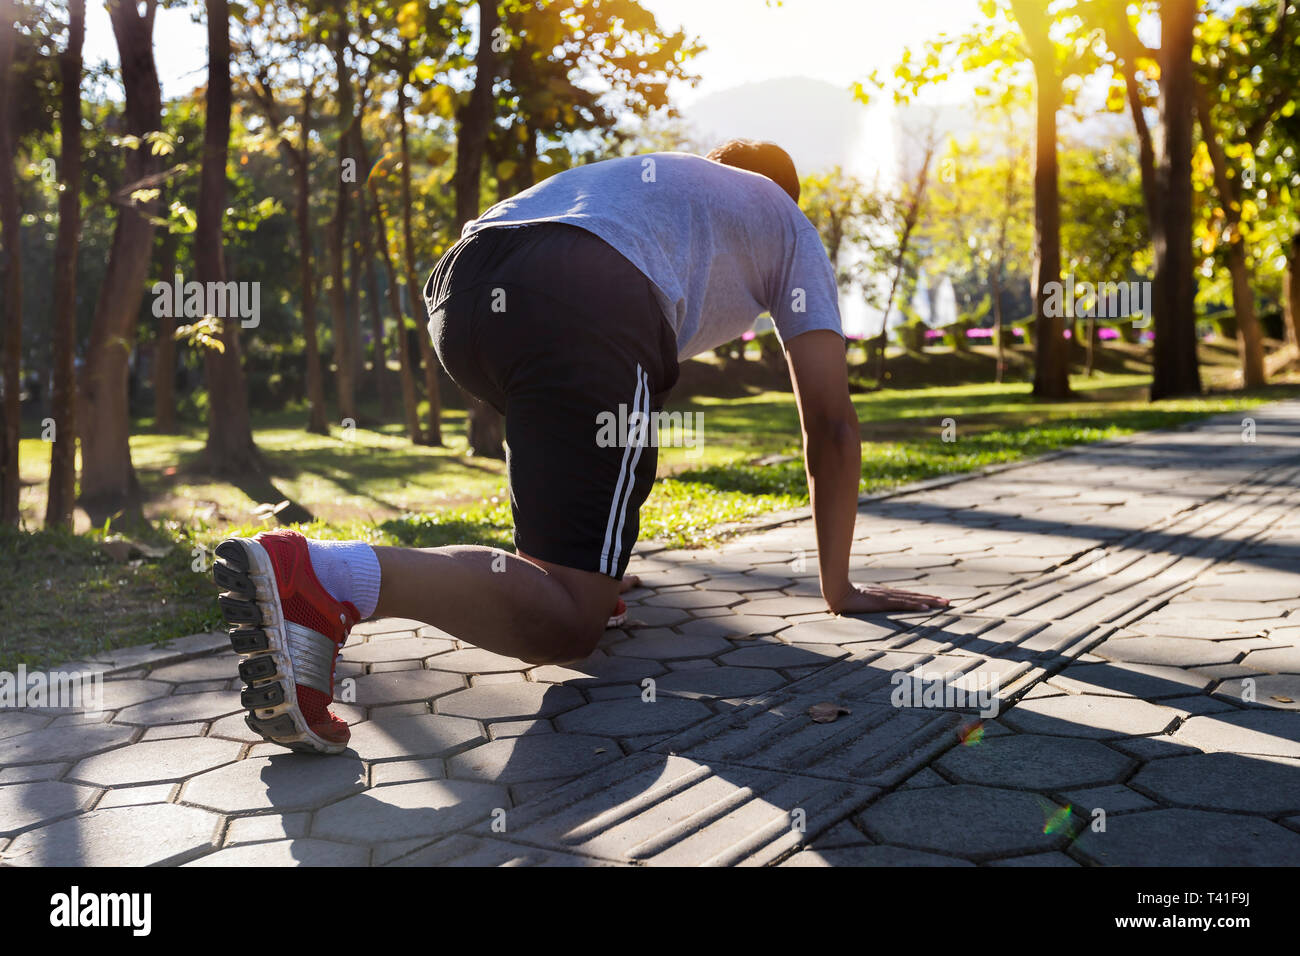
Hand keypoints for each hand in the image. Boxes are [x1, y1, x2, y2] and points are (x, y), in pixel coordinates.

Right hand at [826, 583, 949, 613]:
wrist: (837, 592)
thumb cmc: (846, 597)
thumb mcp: (861, 601)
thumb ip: (868, 603)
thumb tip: (868, 606)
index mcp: (886, 595)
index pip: (909, 597)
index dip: (924, 598)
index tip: (937, 600)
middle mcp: (890, 594)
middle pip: (915, 596)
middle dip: (933, 599)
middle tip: (949, 602)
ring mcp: (887, 598)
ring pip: (913, 599)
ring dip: (930, 601)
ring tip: (944, 604)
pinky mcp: (883, 602)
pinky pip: (903, 604)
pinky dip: (916, 605)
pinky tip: (926, 607)